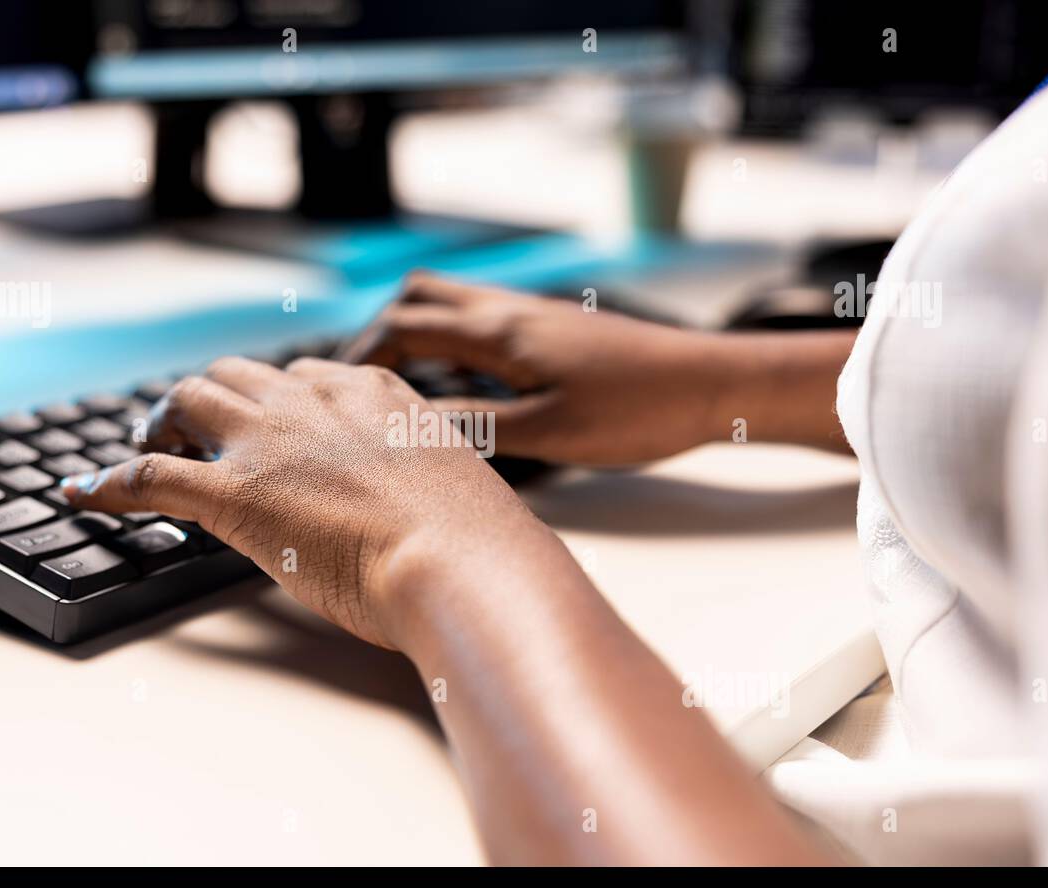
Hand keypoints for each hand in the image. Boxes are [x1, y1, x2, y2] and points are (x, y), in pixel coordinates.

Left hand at [60, 356, 547, 649]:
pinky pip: (149, 476)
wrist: (461, 558)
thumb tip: (395, 502)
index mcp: (369, 391)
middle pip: (235, 374)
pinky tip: (83, 494)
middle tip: (194, 433)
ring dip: (163, 422)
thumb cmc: (471, 537)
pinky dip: (109, 482)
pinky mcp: (234, 492)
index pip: (302, 377)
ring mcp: (269, 441)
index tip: (265, 427)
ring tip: (149, 450)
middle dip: (209, 399)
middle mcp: (313, 400)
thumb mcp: (444, 479)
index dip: (272, 403)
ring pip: (188, 398)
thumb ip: (407, 474)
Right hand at [340, 273, 736, 465]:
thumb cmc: (636, 411)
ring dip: (420, 334)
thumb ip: (474, 426)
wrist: (710, 382)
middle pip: (420, 295)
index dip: (361, 356)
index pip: (404, 326)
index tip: (337, 392)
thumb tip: (406, 428)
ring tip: (406, 387)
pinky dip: (457, 343)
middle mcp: (510, 309)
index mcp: (500, 332)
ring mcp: (534, 314)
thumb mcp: (547, 432)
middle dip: (381, 332)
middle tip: (365, 382)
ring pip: (455, 302)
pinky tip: (470, 386)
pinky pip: (486, 320)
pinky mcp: (556, 327)